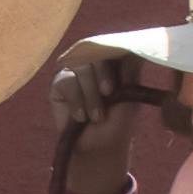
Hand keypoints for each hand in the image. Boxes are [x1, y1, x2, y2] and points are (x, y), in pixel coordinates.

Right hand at [48, 47, 165, 189]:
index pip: (113, 46)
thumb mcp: (130, 94)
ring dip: (90, 93)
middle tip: (108, 94)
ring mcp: (75, 72)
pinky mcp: (59, 84)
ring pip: (81, 66)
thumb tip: (132, 46)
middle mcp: (94, 63)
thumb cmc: (119, 122)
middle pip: (96, 52)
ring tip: (95, 116)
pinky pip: (66, 81)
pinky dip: (76, 99)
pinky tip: (81, 116)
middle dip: (103, 75)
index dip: (115, 56)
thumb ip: (130, 69)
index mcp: (114, 62)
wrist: (99, 147)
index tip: (119, 78)